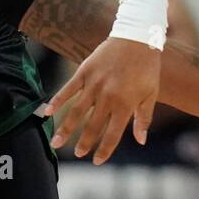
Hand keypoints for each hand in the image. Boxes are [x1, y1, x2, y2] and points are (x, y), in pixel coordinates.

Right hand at [47, 36, 159, 162]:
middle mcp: (107, 97)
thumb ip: (144, 118)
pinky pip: (68, 89)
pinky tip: (46, 112)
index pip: (113, 134)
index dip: (104, 149)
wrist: (137, 37)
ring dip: (65, 129)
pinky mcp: (84, 71)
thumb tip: (141, 140)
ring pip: (76, 112)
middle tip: (77, 154)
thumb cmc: (147, 67)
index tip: (97, 161)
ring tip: (56, 143)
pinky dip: (57, 101)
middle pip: (92, 125)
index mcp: (125, 104)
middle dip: (84, 142)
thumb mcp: (151, 93)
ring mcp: (94, 84)